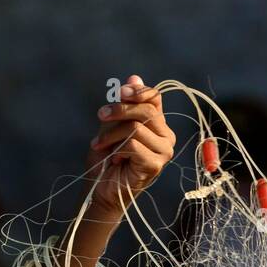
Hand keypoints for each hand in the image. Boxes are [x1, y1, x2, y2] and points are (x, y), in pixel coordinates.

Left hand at [84, 74, 175, 214]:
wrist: (101, 190)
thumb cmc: (106, 159)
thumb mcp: (111, 125)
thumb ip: (123, 105)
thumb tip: (134, 77)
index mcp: (158, 124)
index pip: (154, 97)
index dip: (138, 90)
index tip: (120, 91)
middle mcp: (166, 136)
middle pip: (146, 110)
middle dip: (119, 110)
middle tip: (100, 116)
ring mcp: (164, 152)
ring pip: (137, 127)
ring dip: (112, 134)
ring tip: (101, 145)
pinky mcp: (155, 165)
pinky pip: (134, 144)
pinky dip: (118, 149)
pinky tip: (114, 159)